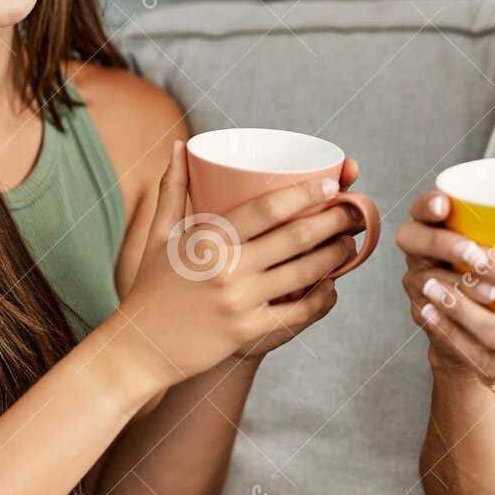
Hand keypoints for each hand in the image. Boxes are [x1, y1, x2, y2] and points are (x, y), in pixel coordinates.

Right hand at [115, 142, 364, 385]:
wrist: (140, 348)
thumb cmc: (151, 286)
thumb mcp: (158, 235)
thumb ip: (173, 189)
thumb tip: (179, 146)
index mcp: (208, 238)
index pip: (267, 209)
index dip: (306, 195)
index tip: (332, 186)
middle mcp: (227, 268)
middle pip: (295, 238)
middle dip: (333, 222)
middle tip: (354, 212)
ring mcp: (240, 302)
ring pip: (304, 274)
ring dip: (334, 256)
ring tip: (349, 243)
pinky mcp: (248, 332)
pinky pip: (298, 312)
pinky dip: (322, 299)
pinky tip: (332, 287)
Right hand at [395, 190, 494, 379]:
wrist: (494, 331)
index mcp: (444, 225)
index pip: (426, 207)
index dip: (430, 204)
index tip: (447, 204)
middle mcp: (426, 251)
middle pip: (413, 240)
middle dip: (442, 244)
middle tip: (474, 254)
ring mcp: (422, 283)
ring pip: (426, 281)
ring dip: (455, 286)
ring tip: (490, 294)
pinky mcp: (428, 316)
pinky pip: (430, 315)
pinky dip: (451, 318)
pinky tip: (474, 322)